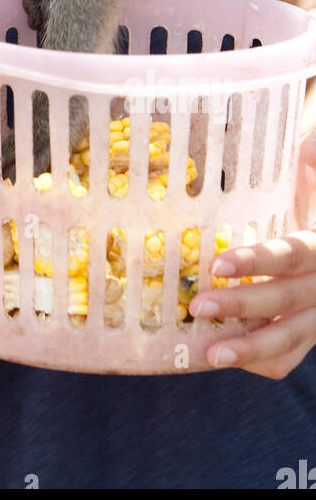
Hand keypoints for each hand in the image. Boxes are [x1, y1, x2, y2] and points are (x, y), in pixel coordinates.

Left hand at [188, 130, 315, 377]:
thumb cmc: (311, 212)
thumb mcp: (313, 186)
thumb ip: (309, 164)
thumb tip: (305, 138)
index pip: (290, 255)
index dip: (256, 260)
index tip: (217, 264)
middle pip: (283, 302)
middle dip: (240, 306)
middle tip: (196, 305)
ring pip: (286, 341)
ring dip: (247, 348)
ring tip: (209, 354)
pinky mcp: (307, 339)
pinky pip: (285, 360)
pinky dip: (257, 362)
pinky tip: (223, 358)